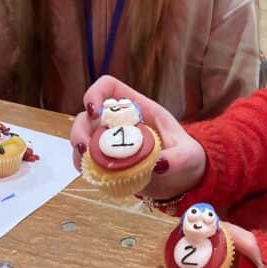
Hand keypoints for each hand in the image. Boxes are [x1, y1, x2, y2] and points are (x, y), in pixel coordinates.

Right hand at [69, 75, 206, 197]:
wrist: (184, 180)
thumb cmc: (187, 157)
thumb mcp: (187, 155)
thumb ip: (177, 159)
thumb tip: (160, 164)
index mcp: (138, 108)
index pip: (109, 88)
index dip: (96, 93)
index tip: (95, 112)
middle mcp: (120, 122)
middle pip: (87, 115)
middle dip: (80, 129)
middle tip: (85, 148)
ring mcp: (111, 143)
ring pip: (83, 138)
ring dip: (79, 150)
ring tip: (87, 165)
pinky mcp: (108, 163)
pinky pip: (87, 161)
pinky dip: (84, 167)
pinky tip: (93, 175)